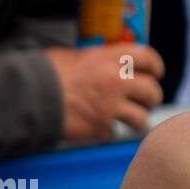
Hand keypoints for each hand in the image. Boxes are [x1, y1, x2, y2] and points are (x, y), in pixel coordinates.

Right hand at [45, 44, 164, 139]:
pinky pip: (116, 133)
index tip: (156, 74)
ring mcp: (112, 105)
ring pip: (142, 118)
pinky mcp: (102, 126)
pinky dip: (108, 132)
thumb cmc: (49, 72)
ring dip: (136, 120)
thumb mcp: (77, 55)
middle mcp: (117, 80)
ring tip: (128, 120)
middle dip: (151, 99)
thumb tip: (110, 63)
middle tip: (145, 102)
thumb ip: (99, 60)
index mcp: (111, 57)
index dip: (156, 67)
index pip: (149, 58)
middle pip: (153, 91)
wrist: (33, 95)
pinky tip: (98, 126)